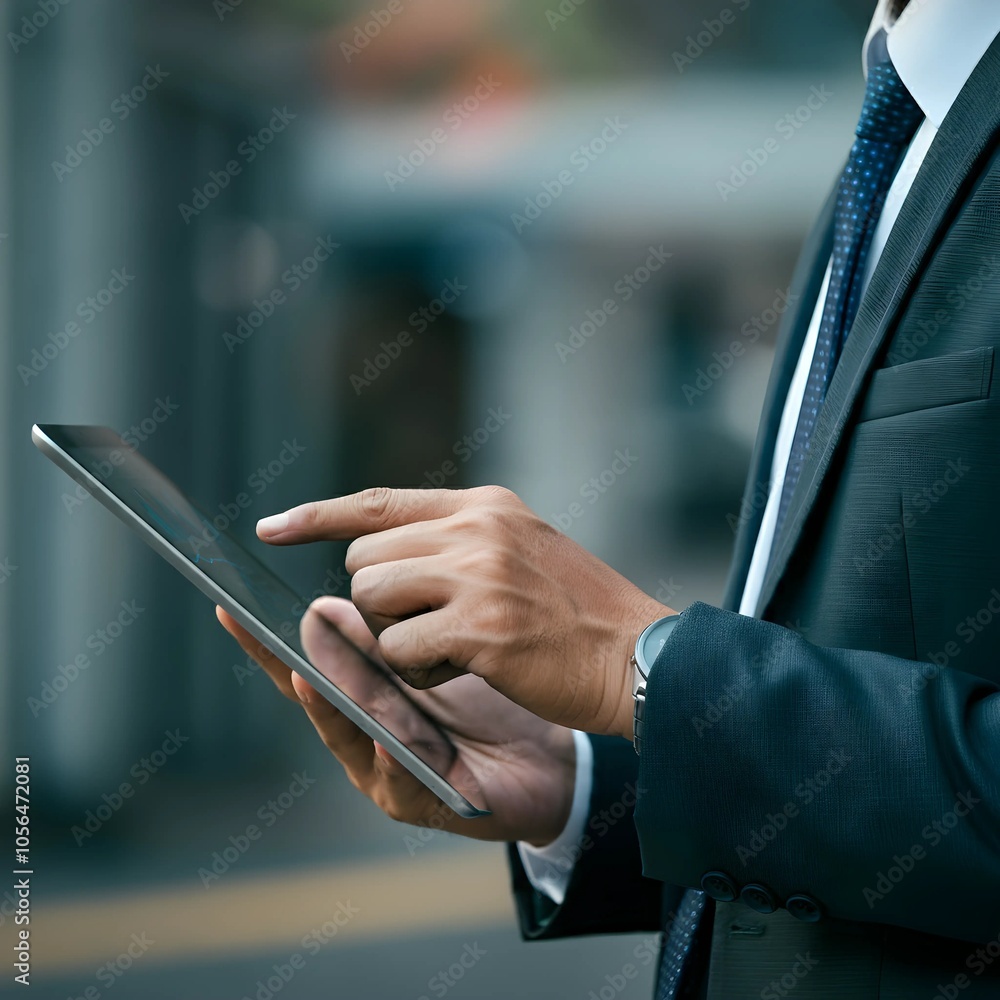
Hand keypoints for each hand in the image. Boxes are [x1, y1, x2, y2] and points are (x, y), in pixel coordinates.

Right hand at [217, 597, 576, 845]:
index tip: (229, 603)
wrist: (544, 757)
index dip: (265, 638)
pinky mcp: (428, 803)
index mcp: (363, 692)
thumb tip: (322, 605)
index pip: (307, 660)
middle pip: (319, 699)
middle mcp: (364, 732)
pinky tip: (393, 745)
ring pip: (353, 739)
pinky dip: (397, 765)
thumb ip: (383, 638)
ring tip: (310, 678)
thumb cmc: (484, 701)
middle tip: (263, 633)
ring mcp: (388, 771)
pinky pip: (409, 785)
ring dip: (331, 710)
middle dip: (288, 667)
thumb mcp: (432, 658)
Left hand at [255, 486, 675, 739]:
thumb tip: (381, 546)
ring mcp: (477, 574)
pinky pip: (398, 647)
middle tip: (434, 624)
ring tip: (456, 646)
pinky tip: (470, 667)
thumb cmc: (579, 611)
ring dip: (397, 635)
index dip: (318, 516)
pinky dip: (420, 668)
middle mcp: (476, 528)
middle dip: (379, 601)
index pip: (378, 502)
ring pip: (371, 599)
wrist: (639, 655)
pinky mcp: (478, 626)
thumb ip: (458, 537)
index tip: (271, 528)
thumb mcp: (522, 546)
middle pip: (363, 558)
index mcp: (483, 506)